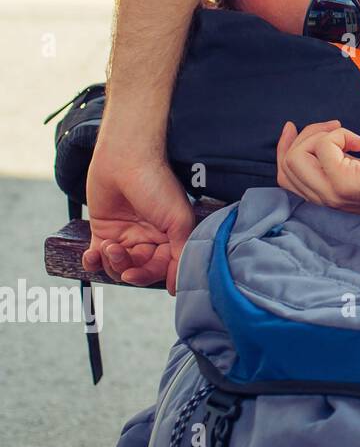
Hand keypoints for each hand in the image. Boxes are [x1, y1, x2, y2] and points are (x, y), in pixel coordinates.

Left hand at [83, 147, 194, 294]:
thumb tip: (176, 287)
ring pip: (118, 267)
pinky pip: (97, 258)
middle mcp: (150, 240)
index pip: (163, 268)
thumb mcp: (178, 220)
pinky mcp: (104, 231)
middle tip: (120, 254)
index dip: (150, 275)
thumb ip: (181, 253)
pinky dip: (92, 262)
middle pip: (139, 270)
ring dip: (110, 261)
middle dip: (128, 267)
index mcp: (171, 238)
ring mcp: (127, 237)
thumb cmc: (157, 185)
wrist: (126, 159)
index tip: (137, 274)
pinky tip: (92, 255)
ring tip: (109, 245)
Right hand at [275, 120, 359, 220]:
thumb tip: (324, 143)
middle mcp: (326, 200)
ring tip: (347, 133)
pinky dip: (339, 134)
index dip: (285, 149)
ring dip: (319, 133)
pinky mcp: (345, 182)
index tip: (292, 127)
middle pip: (287, 166)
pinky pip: (323, 146)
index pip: (286, 178)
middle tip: (333, 126)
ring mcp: (333, 193)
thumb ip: (340, 166)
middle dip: (303, 136)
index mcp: (328, 198)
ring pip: (297, 157)